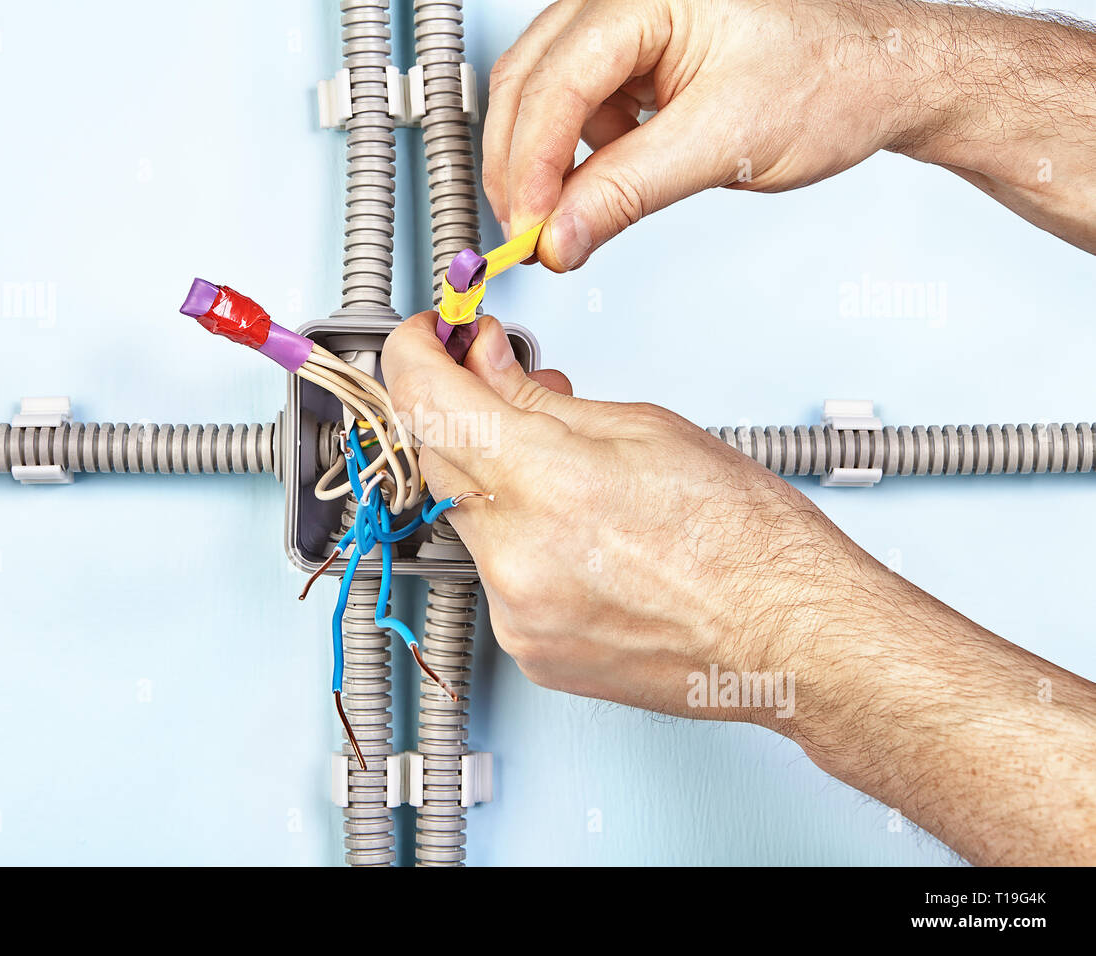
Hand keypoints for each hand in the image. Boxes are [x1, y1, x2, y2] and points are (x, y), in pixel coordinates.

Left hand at [383, 312, 869, 720]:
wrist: (793, 640)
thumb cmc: (749, 540)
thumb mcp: (645, 429)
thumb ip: (539, 398)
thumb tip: (483, 366)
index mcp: (548, 484)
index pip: (426, 401)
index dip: (412, 354)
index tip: (427, 336)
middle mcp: (517, 557)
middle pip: (434, 456)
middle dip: (454, 408)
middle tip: (488, 374)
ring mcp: (516, 612)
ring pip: (463, 516)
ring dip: (490, 476)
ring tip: (555, 460)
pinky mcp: (526, 648)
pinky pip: (493, 571)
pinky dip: (516, 535)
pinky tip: (569, 526)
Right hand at [485, 0, 1095, 265]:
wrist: (879, 76)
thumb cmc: (831, 79)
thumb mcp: (724, 143)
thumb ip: (627, 191)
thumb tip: (558, 235)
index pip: (555, 82)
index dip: (529, 165)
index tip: (527, 231)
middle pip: (526, 81)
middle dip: (520, 168)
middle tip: (530, 236)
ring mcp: (623, 19)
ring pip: (539, 94)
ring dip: (542, 163)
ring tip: (568, 217)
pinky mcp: (629, 52)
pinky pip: (572, 104)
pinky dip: (572, 154)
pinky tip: (599, 182)